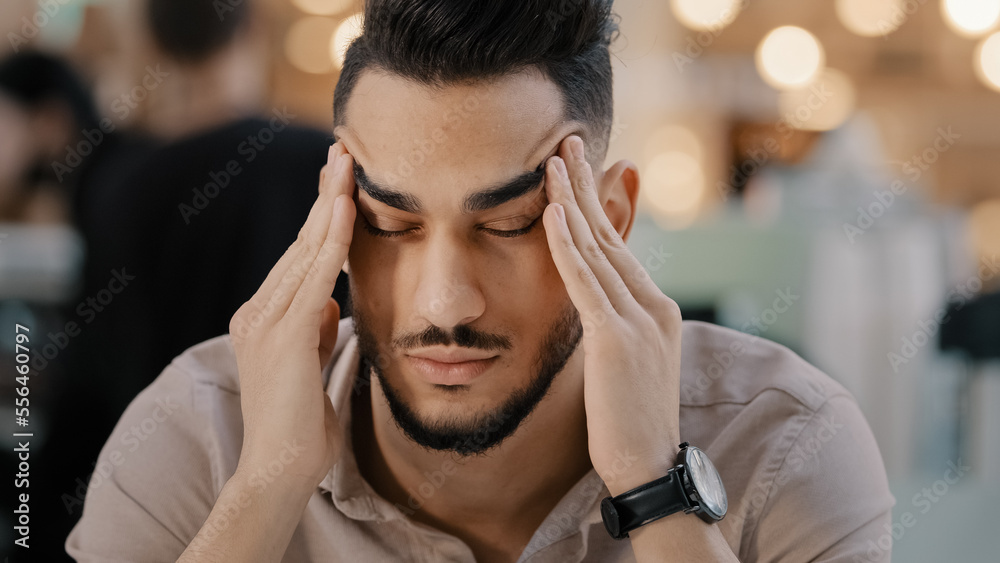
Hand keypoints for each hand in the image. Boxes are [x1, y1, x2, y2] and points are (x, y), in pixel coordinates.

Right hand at [228, 142, 355, 488]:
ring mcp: (265, 322)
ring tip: (347, 164)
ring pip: (305, 251)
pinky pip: (312, 277)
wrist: (280, 469)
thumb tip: (330, 300)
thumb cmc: (301, 426)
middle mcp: (257, 312)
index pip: (300, 257)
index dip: (322, 218)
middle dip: (325, 196)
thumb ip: (315, 329)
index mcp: (263, 318)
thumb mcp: (311, 363)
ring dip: (329, 204)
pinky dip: (330, 240)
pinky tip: (344, 208)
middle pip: (300, 243)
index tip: (340, 181)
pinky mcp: (281, 335)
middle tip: (344, 151)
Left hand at [541, 136, 681, 495]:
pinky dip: (567, 245)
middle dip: (585, 185)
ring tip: (553, 159)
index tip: (574, 171)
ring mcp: (639, 320)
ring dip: (573, 200)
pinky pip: (586, 282)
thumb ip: (612, 328)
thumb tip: (591, 310)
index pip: (618, 247)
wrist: (650, 467)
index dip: (594, 206)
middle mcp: (654, 305)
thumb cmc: (629, 423)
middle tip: (566, 142)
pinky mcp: (617, 339)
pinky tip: (553, 211)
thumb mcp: (625, 365)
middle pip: (610, 234)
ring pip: (598, 248)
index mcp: (656, 309)